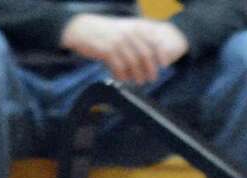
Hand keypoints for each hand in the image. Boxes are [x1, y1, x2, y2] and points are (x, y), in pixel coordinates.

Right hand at [60, 14, 188, 83]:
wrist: (81, 29)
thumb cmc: (103, 33)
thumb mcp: (121, 31)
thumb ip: (135, 40)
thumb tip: (149, 57)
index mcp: (133, 28)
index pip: (152, 41)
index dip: (161, 54)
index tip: (165, 65)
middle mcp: (127, 34)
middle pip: (145, 54)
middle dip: (150, 69)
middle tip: (151, 79)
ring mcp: (117, 42)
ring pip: (133, 63)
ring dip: (136, 75)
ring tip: (137, 82)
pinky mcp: (107, 51)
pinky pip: (119, 67)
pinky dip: (122, 76)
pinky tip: (120, 79)